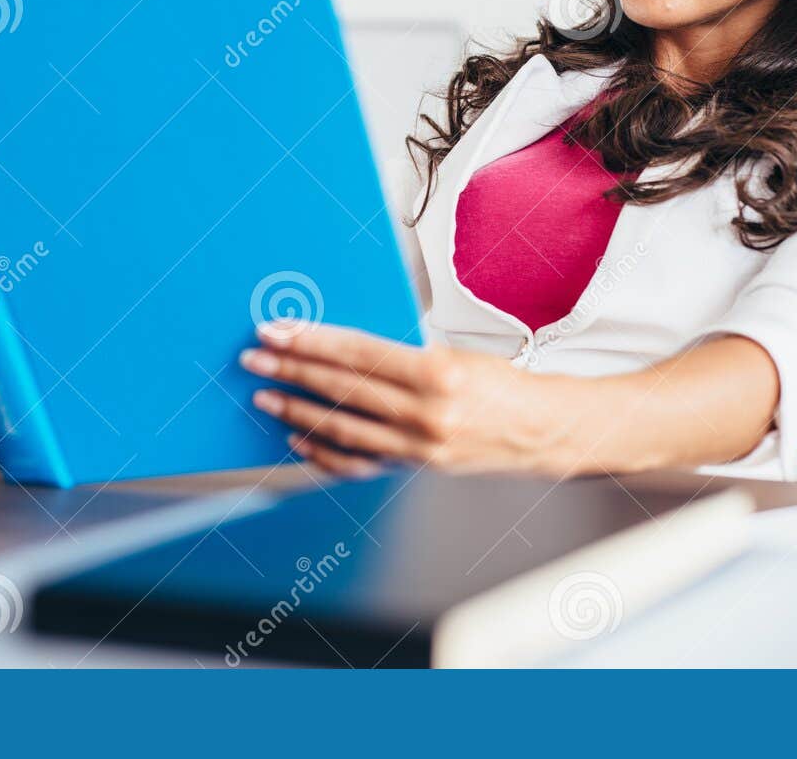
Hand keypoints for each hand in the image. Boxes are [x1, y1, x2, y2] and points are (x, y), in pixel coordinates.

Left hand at [239, 322, 564, 476]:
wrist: (540, 429)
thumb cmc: (503, 383)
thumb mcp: (456, 352)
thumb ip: (403, 354)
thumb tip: (345, 347)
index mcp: (438, 372)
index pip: (357, 352)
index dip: (311, 341)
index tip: (276, 331)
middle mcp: (427, 412)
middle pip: (342, 388)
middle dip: (291, 371)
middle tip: (256, 358)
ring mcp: (419, 445)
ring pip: (342, 426)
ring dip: (297, 410)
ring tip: (265, 396)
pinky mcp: (417, 465)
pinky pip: (359, 460)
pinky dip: (324, 451)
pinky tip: (299, 437)